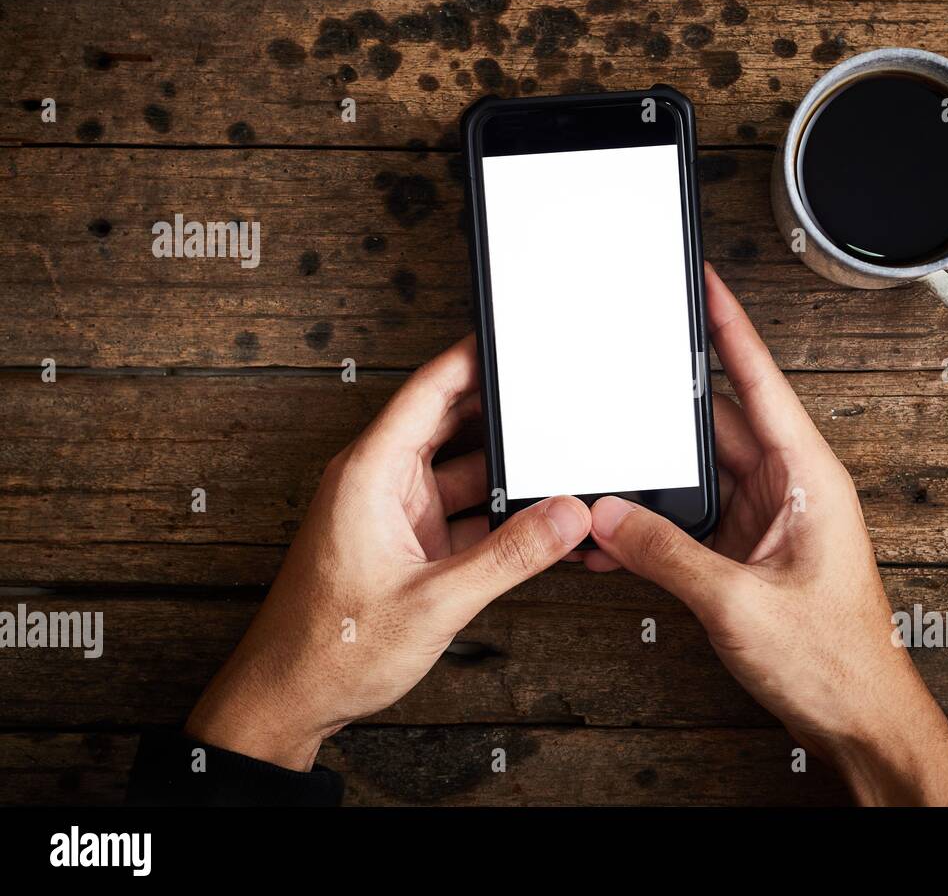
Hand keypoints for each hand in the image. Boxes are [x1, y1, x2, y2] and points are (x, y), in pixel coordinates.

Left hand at [185, 336, 590, 770]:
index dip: (471, 359)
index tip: (513, 340)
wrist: (290, 700)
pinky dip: (498, 520)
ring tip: (558, 476)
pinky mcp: (406, 546)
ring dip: (506, 478)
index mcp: (370, 474)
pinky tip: (535, 527)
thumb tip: (566, 516)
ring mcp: (393, 515)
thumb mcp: (437, 600)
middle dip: (503, 418)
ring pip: (464, 475)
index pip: (428, 391)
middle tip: (556, 406)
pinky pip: (463, 515)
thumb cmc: (332, 649)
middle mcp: (379, 484)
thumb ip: (510, 555)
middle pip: (451, 425)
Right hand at [582, 265, 947, 804]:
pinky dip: (655, 525)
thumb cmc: (835, 658)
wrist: (859, 716)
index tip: (704, 282)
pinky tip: (619, 535)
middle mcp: (788, 488)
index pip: (761, 381)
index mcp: (807, 476)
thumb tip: (611, 515)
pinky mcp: (747, 553)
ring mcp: (767, 520)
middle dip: (662, 414)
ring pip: (697, 476)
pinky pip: (692, 520)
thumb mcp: (737, 602)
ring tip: (603, 477)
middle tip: (615, 385)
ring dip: (652, 481)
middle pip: (714, 427)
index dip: (730, 327)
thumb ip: (666, 554)